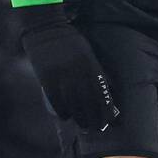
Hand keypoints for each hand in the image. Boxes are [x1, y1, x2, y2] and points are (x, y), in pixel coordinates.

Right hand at [17, 6, 118, 130]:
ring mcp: (61, 76)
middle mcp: (77, 72)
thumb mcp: (89, 53)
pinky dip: (63, 111)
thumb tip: (109, 91)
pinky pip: (57, 101)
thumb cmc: (71, 41)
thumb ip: (97, 71)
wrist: (45, 29)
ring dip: (80, 118)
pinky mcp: (47, 78)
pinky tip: (67, 117)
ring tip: (85, 127)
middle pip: (89, 102)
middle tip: (98, 128)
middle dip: (95, 118)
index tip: (111, 121)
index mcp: (90, 64)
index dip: (107, 110)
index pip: (102, 93)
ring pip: (73, 104)